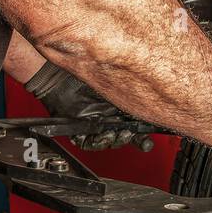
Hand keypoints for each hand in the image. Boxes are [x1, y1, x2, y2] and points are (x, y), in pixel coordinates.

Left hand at [25, 61, 151, 151]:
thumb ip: (131, 94)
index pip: (135, 127)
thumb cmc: (86, 70)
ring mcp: (94, 124)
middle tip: (129, 134)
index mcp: (120, 108)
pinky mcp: (79, 130)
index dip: (142, 138)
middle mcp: (108, 117)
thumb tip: (150, 106)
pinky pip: (87, 143)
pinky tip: (99, 136)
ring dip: (111, 141)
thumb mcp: (115, 82)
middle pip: (122, 137)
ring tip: (112, 135)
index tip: (147, 142)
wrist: (60, 75)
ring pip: (106, 142)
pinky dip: (93, 142)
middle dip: (127, 139)